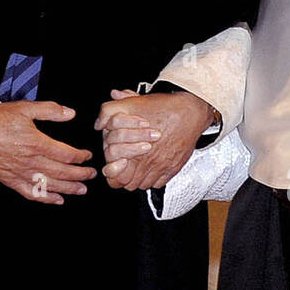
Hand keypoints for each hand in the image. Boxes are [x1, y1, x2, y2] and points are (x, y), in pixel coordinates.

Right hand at [0, 101, 95, 204]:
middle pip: (62, 172)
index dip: (80, 157)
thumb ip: (49, 110)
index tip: (87, 156)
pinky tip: (58, 200)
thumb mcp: (24, 109)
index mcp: (36, 143)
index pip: (66, 154)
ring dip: (69, 189)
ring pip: (51, 185)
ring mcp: (21, 173)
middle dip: (80, 175)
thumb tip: (70, 113)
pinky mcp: (11, 180)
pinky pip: (32, 193)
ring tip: (82, 190)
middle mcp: (30, 161)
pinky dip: (46, 198)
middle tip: (92, 175)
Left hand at [95, 88, 211, 190]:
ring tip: (139, 168)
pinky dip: (154, 179)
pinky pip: (159, 183)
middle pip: (129, 184)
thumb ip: (110, 111)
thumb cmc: (163, 108)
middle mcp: (147, 161)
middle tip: (126, 167)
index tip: (116, 164)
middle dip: (125, 177)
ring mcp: (161, 166)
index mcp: (133, 148)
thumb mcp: (131, 104)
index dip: (113, 173)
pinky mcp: (173, 168)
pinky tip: (153, 167)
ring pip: (143, 185)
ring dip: (139, 178)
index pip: (116, 176)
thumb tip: (99, 122)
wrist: (189, 112)